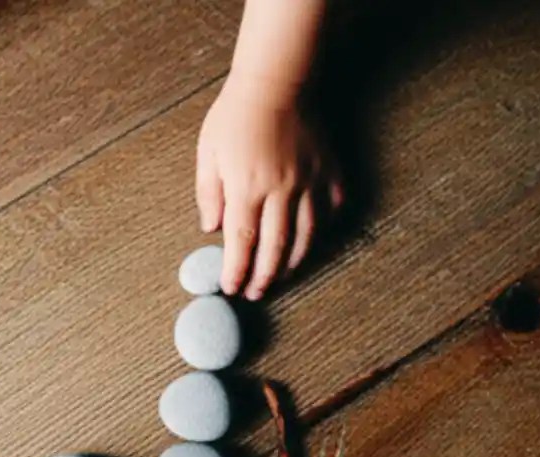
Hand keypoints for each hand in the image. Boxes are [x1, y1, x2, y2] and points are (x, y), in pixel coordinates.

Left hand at [195, 77, 340, 299]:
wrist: (277, 81)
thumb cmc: (236, 115)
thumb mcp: (208, 153)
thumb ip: (208, 194)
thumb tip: (210, 230)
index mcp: (247, 186)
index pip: (241, 243)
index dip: (236, 271)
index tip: (231, 287)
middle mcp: (281, 189)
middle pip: (275, 248)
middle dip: (264, 277)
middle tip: (255, 293)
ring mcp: (310, 182)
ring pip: (306, 237)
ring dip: (294, 264)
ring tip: (281, 277)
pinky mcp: (330, 173)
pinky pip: (331, 211)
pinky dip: (322, 231)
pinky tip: (310, 242)